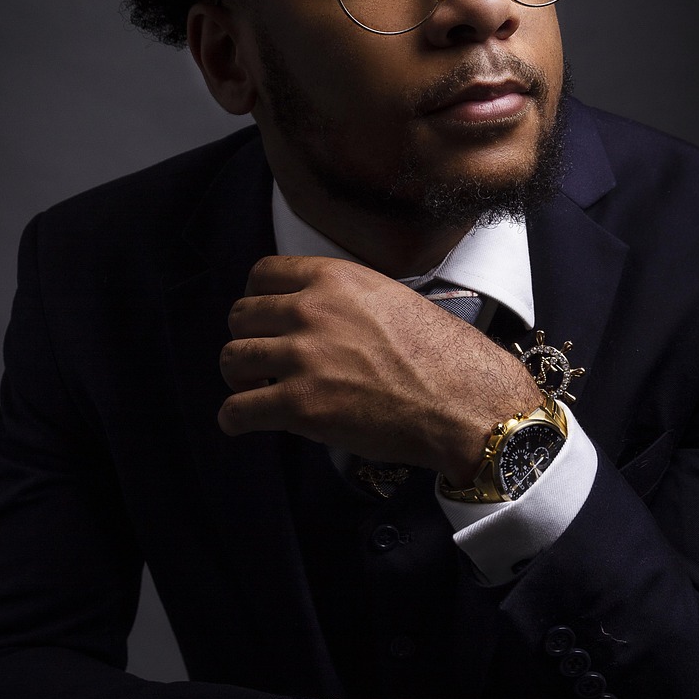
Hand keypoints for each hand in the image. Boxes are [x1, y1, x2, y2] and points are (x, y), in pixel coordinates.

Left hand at [218, 255, 541, 483]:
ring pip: (232, 358)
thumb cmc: (442, 356)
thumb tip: (317, 315)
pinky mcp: (300, 405)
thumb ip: (344, 300)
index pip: (261, 274)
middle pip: (240, 315)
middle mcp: (311, 310)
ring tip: (253, 391)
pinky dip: (233, 419)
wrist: (466, 402)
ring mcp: (302, 357)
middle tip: (262, 362)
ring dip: (238, 377)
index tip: (265, 320)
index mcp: (334, 278)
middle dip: (248, 339)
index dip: (258, 301)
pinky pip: (237, 410)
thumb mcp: (391, 298)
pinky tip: (242, 423)